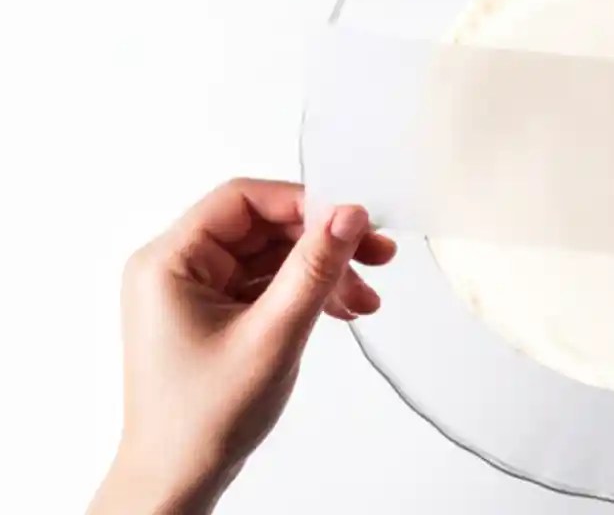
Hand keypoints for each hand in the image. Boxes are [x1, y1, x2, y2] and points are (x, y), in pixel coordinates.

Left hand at [89, 179, 395, 513]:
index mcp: (169, 261)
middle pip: (262, 227)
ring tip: (365, 298)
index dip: (303, 203)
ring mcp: (195, 291)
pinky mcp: (213, 313)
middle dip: (322, 242)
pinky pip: (266, 284)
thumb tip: (348, 214)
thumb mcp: (273, 334)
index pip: (242, 200)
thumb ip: (314, 269)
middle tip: (377, 255)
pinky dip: (305, 293)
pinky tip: (341, 310)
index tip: (353, 219)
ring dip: (321, 272)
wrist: (177, 479)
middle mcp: (176, 268)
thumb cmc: (205, 417)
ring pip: (271, 256)